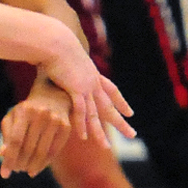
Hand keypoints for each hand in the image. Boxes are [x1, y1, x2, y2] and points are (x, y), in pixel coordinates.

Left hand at [0, 79, 71, 176]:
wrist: (52, 98)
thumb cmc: (27, 112)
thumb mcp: (13, 119)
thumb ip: (7, 135)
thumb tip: (2, 154)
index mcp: (24, 110)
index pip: (15, 141)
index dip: (9, 159)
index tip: (4, 174)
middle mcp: (41, 113)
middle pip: (28, 148)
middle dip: (20, 163)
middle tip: (17, 171)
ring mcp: (55, 119)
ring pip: (42, 152)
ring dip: (32, 166)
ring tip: (26, 170)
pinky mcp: (66, 126)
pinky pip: (54, 151)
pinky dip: (44, 163)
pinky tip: (37, 168)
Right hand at [39, 28, 133, 144]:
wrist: (55, 40)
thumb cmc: (55, 46)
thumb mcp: (64, 58)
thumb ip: (65, 66)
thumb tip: (58, 65)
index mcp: (93, 74)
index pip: (112, 90)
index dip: (121, 102)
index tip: (130, 112)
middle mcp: (94, 81)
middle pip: (110, 106)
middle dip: (121, 122)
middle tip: (132, 134)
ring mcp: (87, 86)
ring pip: (96, 114)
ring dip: (100, 132)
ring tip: (105, 147)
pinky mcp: (76, 89)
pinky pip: (81, 112)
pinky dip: (83, 125)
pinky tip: (84, 138)